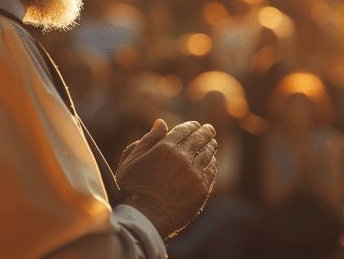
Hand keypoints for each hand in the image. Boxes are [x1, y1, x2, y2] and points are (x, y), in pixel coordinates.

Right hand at [115, 120, 218, 239]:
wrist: (144, 219)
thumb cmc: (132, 190)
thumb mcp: (131, 161)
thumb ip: (147, 140)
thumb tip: (161, 123)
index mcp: (165, 148)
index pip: (183, 130)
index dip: (191, 126)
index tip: (195, 125)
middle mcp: (182, 158)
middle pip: (199, 139)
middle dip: (206, 132)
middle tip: (209, 129)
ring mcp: (193, 173)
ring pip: (207, 154)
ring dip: (211, 146)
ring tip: (212, 143)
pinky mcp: (201, 189)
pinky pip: (211, 171)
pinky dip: (212, 163)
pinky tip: (211, 162)